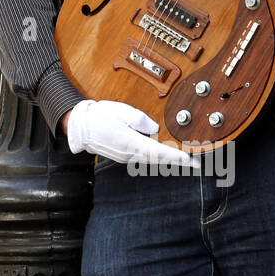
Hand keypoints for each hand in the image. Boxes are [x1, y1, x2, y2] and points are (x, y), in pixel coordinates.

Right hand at [64, 98, 194, 166]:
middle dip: (176, 162)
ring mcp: (125, 157)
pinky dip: (155, 157)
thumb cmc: (100, 116)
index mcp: (130, 142)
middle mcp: (129, 153)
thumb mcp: (121, 110)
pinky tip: (164, 156)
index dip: (175, 157)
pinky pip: (143, 157)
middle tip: (194, 165)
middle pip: (157, 159)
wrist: (80, 127)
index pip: (158, 151)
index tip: (189, 161)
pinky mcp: (123, 156)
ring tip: (183, 161)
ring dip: (167, 160)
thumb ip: (141, 119)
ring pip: (151, 159)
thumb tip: (154, 128)